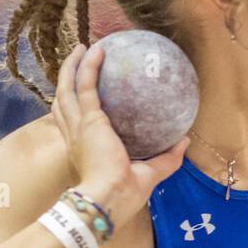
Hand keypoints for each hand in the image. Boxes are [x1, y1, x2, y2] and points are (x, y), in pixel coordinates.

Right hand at [50, 42, 189, 226]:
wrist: (110, 199)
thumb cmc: (125, 194)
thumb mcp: (150, 172)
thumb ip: (167, 157)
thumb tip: (185, 140)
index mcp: (84, 150)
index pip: (71, 124)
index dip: (74, 108)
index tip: (81, 94)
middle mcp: (75, 136)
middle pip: (62, 102)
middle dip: (66, 81)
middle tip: (77, 62)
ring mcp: (78, 127)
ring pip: (66, 89)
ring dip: (71, 67)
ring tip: (82, 49)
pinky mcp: (89, 119)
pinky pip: (86, 85)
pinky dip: (89, 66)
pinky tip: (98, 50)